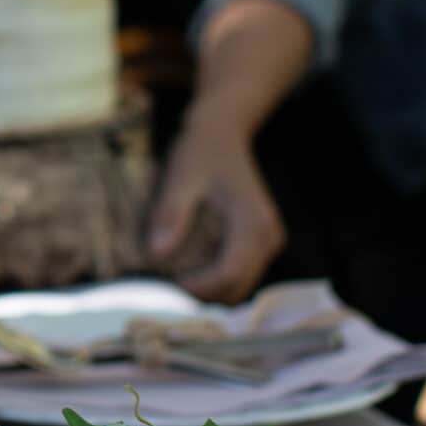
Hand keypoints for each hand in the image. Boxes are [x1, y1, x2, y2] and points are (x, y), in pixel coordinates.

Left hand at [145, 107, 285, 303]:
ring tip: (175, 277)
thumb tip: (157, 254)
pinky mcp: (261, 243)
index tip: (166, 283)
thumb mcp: (180, 176)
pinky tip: (191, 268)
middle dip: (201, 293)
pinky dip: (216, 280)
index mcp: (253, 222)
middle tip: (166, 285)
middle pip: (236, 288)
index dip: (197, 286)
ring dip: (209, 290)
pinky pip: (240, 275)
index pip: (229, 273)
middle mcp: (269, 236)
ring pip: (240, 287)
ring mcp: (269, 241)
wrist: (223, 132)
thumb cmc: (201, 150)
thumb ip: (170, 214)